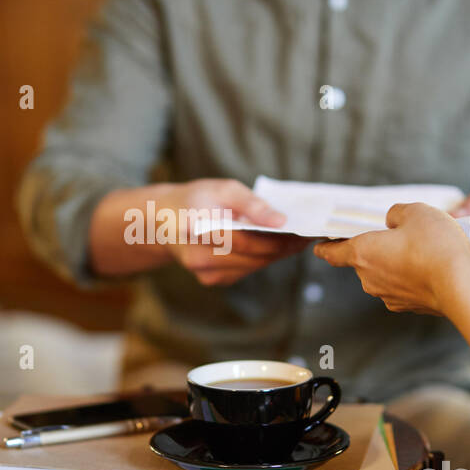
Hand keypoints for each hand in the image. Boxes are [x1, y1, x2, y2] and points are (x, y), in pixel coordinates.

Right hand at [162, 179, 309, 285]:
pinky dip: (261, 258)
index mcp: (197, 231)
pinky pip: (245, 270)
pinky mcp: (211, 280)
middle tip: (305, 236)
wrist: (164, 221)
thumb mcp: (221, 189)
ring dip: (275, 254)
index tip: (302, 232)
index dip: (277, 238)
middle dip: (282, 248)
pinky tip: (274, 246)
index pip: (245, 240)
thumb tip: (281, 221)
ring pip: (252, 266)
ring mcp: (204, 273)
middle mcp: (198, 258)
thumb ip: (251, 204)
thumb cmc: (194, 200)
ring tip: (295, 240)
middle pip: (252, 257)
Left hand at [314, 202, 469, 314]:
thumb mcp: (415, 212)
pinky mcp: (408, 306)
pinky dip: (412, 278)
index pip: (332, 253)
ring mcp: (388, 295)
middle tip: (397, 235)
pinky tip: (431, 267)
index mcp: (361, 253)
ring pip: (385, 275)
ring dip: (395, 264)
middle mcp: (369, 278)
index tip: (320, 245)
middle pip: (363, 261)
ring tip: (422, 250)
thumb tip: (392, 222)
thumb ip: (397, 213)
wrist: (461, 286)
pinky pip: (404, 287)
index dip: (325, 247)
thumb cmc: (435, 246)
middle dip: (376, 249)